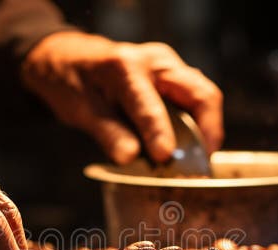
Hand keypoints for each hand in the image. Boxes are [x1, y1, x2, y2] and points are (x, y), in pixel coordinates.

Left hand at [21, 31, 223, 164]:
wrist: (70, 59)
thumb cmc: (72, 81)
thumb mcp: (79, 109)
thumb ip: (107, 133)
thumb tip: (130, 158)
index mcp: (126, 67)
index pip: (150, 104)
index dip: (159, 132)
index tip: (164, 157)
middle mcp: (156, 62)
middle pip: (199, 93)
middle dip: (206, 130)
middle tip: (201, 163)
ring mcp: (170, 69)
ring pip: (204, 98)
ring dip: (205, 130)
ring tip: (199, 160)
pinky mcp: (175, 80)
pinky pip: (196, 104)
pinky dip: (197, 128)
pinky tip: (189, 150)